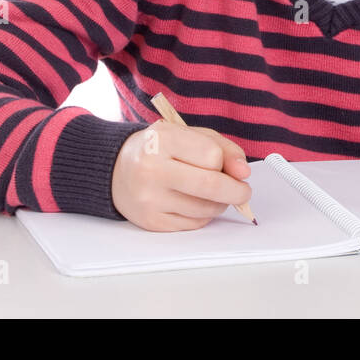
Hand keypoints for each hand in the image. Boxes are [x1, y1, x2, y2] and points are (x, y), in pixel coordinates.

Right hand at [111, 121, 251, 230]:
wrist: (116, 169)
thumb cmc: (160, 149)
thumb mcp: (190, 135)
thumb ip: (223, 148)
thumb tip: (244, 172)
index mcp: (162, 141)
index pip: (212, 156)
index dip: (225, 162)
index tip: (226, 165)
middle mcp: (151, 171)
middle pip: (211, 187)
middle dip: (237, 191)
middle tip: (243, 191)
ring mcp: (149, 199)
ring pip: (206, 209)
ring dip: (220, 203)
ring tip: (213, 193)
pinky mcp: (151, 221)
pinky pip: (193, 224)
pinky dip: (203, 215)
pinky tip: (194, 203)